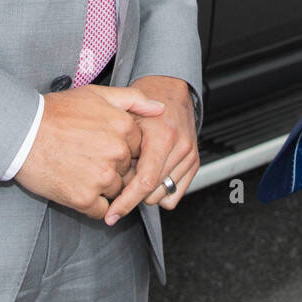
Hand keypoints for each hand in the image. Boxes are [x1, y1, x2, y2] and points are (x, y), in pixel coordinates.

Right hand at [15, 85, 163, 218]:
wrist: (22, 134)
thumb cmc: (57, 112)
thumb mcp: (96, 94)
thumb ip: (132, 99)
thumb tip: (161, 108)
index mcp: (123, 127)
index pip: (138, 148)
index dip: (121, 148)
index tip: (101, 144)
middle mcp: (117, 153)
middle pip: (128, 170)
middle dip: (112, 166)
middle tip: (86, 156)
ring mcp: (101, 177)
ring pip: (116, 190)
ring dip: (102, 185)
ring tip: (78, 169)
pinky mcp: (84, 199)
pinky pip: (101, 210)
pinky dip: (91, 203)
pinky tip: (75, 186)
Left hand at [105, 76, 198, 225]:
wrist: (170, 86)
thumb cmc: (145, 98)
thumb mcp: (124, 113)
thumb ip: (117, 144)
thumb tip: (106, 177)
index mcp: (162, 137)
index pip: (143, 182)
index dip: (125, 202)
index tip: (111, 215)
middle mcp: (180, 147)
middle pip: (152, 193)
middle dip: (132, 193)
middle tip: (120, 180)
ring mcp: (189, 156)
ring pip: (163, 196)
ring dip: (146, 191)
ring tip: (136, 171)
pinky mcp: (194, 162)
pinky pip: (175, 194)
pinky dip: (160, 191)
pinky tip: (150, 175)